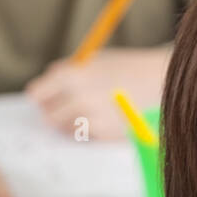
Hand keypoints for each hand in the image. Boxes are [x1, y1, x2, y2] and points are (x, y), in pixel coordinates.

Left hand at [25, 46, 170, 139]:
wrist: (160, 81)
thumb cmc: (126, 67)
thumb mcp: (93, 60)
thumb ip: (67, 72)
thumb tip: (44, 87)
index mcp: (70, 76)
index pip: (37, 95)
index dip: (43, 96)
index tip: (48, 98)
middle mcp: (78, 99)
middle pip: (49, 117)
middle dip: (56, 112)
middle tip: (69, 106)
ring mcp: (92, 119)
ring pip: (67, 129)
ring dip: (73, 122)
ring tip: (92, 110)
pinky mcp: (106, 134)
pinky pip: (87, 136)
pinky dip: (92, 129)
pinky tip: (107, 117)